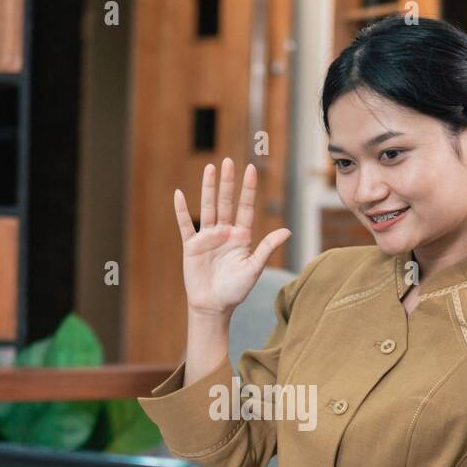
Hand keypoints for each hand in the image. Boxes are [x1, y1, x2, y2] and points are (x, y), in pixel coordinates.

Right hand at [174, 158, 291, 317]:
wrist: (214, 305)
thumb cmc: (236, 290)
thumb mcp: (254, 268)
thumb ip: (267, 247)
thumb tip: (287, 230)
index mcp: (241, 237)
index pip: (245, 208)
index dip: (247, 189)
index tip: (251, 169)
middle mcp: (224, 233)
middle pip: (226, 202)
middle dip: (228, 182)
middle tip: (229, 161)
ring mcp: (208, 237)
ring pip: (208, 208)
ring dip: (209, 189)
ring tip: (210, 168)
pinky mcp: (192, 246)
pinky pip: (186, 224)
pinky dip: (182, 210)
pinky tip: (179, 194)